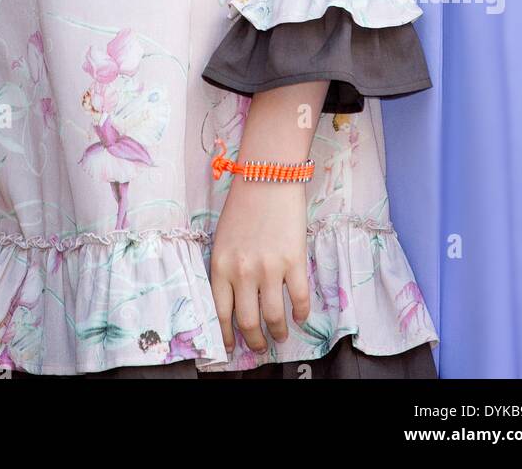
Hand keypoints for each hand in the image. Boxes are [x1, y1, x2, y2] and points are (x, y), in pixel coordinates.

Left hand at [209, 175, 310, 355]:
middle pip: (248, 322)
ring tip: (281, 335)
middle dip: (254, 340)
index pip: (221, 313)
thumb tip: (235, 300)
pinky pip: (299, 298)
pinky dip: (301, 313)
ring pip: (274, 316)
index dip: (226, 335)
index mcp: (221, 265)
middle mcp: (243, 272)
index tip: (231, 346)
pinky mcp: (294, 261)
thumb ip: (227, 268)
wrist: (268, 175)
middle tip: (259, 346)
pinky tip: (301, 316)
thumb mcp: (223, 238)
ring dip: (278, 332)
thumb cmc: (243, 204)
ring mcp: (269, 268)